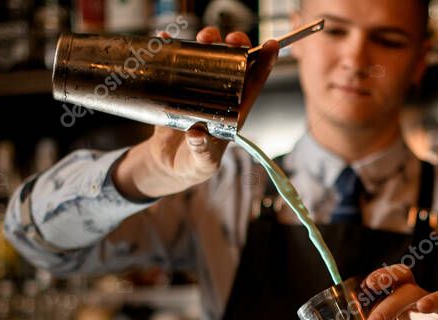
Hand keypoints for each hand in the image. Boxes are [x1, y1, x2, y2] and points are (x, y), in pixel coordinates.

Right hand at [112, 29, 278, 200]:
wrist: (171, 163)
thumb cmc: (196, 163)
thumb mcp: (201, 161)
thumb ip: (201, 149)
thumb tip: (196, 134)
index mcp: (235, 111)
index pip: (254, 84)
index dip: (265, 64)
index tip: (273, 45)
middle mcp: (221, 95)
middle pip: (234, 63)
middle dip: (236, 46)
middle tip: (229, 39)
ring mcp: (201, 88)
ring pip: (210, 57)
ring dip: (209, 43)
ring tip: (203, 37)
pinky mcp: (179, 86)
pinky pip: (178, 62)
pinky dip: (172, 48)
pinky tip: (164, 38)